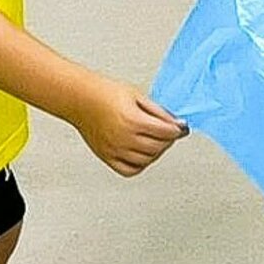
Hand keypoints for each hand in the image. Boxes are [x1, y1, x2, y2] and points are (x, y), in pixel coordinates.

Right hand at [71, 78, 188, 178]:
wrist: (81, 98)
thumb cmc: (106, 93)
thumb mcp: (138, 95)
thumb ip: (159, 111)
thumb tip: (176, 123)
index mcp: (133, 120)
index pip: (165, 132)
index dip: (178, 130)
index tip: (182, 128)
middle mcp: (123, 138)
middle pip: (158, 147)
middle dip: (168, 140)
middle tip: (170, 133)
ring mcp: (114, 150)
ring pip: (146, 160)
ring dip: (157, 152)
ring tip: (157, 141)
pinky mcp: (107, 157)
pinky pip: (129, 170)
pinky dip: (141, 164)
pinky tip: (143, 154)